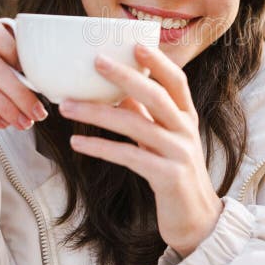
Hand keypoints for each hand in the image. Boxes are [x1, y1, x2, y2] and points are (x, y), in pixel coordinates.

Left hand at [59, 44, 222, 257]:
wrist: (197, 220)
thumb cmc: (174, 174)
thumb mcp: (163, 140)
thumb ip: (145, 116)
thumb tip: (115, 92)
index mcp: (186, 118)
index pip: (176, 81)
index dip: (158, 61)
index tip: (135, 44)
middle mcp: (185, 131)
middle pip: (156, 96)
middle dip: (125, 76)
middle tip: (96, 61)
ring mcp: (179, 154)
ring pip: (136, 125)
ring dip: (98, 113)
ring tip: (67, 105)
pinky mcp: (167, 177)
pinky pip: (129, 156)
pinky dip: (101, 147)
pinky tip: (78, 141)